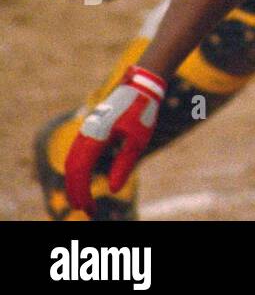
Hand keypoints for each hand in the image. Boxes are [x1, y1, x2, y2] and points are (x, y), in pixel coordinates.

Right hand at [64, 66, 164, 214]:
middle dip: (76, 191)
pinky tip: (84, 180)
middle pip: (72, 168)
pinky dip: (77, 169)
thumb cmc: (143, 110)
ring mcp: (86, 129)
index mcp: (95, 136)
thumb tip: (114, 190)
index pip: (80, 171)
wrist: (142, 84)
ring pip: (72, 160)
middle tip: (87, 211)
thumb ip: (125, 165)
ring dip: (75, 181)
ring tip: (84, 200)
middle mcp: (86, 132)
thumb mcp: (138, 140)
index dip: (81, 193)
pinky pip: (77, 152)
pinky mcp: (90, 127)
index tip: (88, 209)